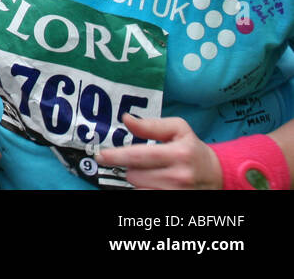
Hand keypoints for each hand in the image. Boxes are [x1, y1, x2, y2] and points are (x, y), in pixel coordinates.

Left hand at [99, 114, 223, 188]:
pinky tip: (154, 183)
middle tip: (147, 163)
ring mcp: (177, 194)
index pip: (140, 156)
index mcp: (179, 154)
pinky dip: (145, 189)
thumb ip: (151, 125)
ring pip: (138, 188)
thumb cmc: (193, 149)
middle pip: (134, 175)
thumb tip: (126, 118)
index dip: (117, 156)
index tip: (101, 156)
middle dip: (133, 167)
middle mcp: (179, 177)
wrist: (218, 175)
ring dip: (139, 181)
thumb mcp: (178, 129)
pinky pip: (146, 197)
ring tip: (154, 174)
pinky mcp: (175, 202)